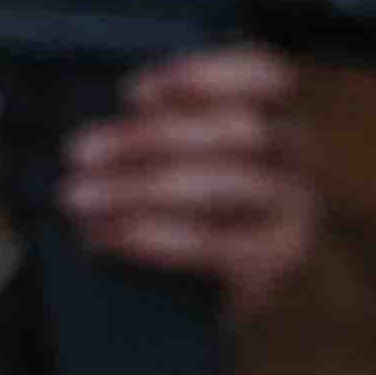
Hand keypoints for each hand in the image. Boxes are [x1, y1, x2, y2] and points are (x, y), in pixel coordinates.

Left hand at [62, 46, 316, 309]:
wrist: (237, 299)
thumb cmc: (198, 212)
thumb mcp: (188, 157)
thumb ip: (167, 126)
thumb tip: (123, 114)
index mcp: (278, 115)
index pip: (263, 76)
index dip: (201, 75)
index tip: (131, 94)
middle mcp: (298, 157)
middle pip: (235, 130)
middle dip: (148, 137)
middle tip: (78, 152)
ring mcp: (293, 210)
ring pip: (218, 185)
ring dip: (136, 189)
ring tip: (78, 199)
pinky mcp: (277, 261)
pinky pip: (209, 243)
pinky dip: (147, 237)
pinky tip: (103, 238)